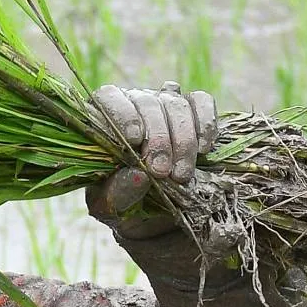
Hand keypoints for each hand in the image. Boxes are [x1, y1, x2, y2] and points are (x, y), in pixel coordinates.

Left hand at [86, 81, 217, 239]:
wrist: (146, 208)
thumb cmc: (119, 198)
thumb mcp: (109, 205)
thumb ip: (117, 192)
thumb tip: (139, 175)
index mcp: (102, 119)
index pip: (108, 98)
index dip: (122, 115)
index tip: (134, 140)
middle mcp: (132, 102)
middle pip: (148, 104)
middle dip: (157, 140)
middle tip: (160, 172)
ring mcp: (162, 102)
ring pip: (176, 105)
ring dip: (182, 141)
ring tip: (181, 175)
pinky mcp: (191, 108)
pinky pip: (201, 102)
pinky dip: (204, 123)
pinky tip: (202, 150)